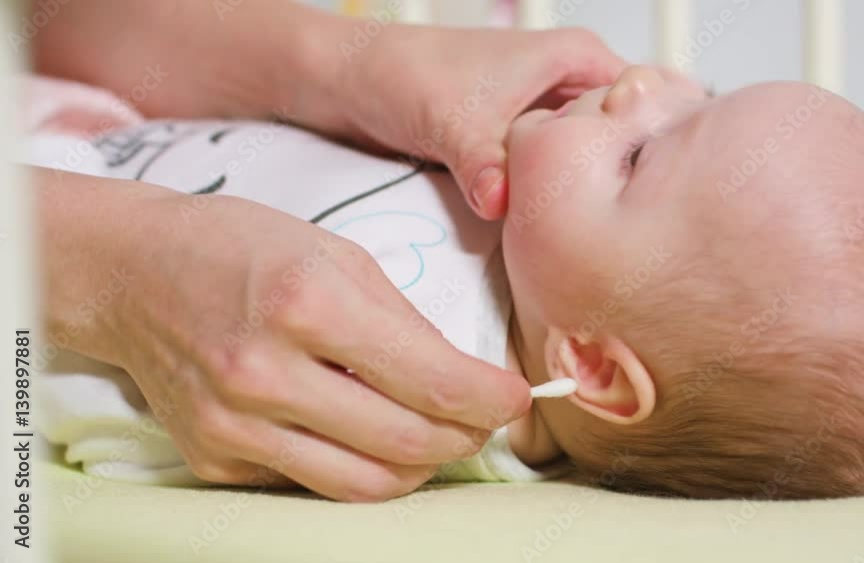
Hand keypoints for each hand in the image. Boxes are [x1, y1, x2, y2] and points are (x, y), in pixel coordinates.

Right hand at [96, 189, 530, 500]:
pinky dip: (352, 462)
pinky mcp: (214, 458)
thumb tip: (465, 382)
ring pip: (366, 486)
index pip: (435, 382)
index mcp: (310, 303)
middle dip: (466, 437)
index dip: (493, 400)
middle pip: (409, 445)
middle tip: (480, 419)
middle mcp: (266, 372)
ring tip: (432, 433)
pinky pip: (312, 481)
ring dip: (418, 465)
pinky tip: (355, 426)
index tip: (516, 398)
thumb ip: (405, 323)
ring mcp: (234, 425)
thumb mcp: (337, 254)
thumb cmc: (241, 248)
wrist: (132, 273)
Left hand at [304, 24, 625, 219]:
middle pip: (621, 139)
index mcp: (577, 58)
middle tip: (621, 225)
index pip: (648, 103)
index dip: (654, 148)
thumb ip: (485, 165)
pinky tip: (553, 226)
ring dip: (583, 193)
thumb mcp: (455, 121)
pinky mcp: (520, 140)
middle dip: (620, 179)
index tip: (646, 196)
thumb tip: (502, 203)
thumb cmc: (403, 73)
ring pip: (585, 160)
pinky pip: (553, 174)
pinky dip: (553, 197)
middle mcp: (568, 82)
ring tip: (592, 231)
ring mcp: (545, 113)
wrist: (351, 83)